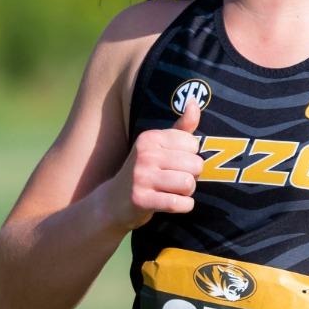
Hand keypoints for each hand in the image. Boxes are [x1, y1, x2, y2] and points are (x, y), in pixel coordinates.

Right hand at [108, 97, 204, 230]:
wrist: (113, 201)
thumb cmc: (143, 170)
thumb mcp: (158, 146)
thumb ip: (181, 127)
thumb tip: (193, 102)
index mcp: (150, 138)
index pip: (193, 144)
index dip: (191, 156)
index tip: (175, 162)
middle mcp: (144, 154)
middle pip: (195, 164)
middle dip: (192, 176)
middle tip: (175, 179)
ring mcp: (141, 177)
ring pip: (188, 184)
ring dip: (187, 192)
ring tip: (173, 191)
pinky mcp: (141, 200)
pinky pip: (179, 203)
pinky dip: (184, 206)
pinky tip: (174, 203)